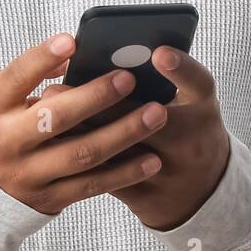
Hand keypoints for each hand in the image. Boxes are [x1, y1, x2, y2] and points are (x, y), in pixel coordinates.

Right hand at [0, 33, 165, 214]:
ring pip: (82, 153)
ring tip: (156, 114)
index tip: (72, 40)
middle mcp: (7, 142)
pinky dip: (125, 173)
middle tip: (129, 78)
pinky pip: (92, 185)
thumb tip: (77, 53)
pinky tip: (152, 159)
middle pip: (55, 118)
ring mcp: (28, 174)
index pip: (16, 78)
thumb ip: (30, 80)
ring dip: (123, 133)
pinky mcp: (49, 199)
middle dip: (95, 97)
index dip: (42, 58)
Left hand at [59, 46, 230, 231]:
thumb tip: (106, 53)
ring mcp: (169, 174)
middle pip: (144, 117)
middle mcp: (191, 143)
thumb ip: (162, 79)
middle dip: (100, 98)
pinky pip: (105, 178)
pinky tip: (51, 138)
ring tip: (47, 104)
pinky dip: (76, 157)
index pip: (199, 84)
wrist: (204, 195)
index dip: (181, 69)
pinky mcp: (145, 199)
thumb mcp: (190, 103)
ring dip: (78, 126)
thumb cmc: (190, 131)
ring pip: (116, 149)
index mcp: (203, 111)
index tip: (158, 52)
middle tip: (61, 79)